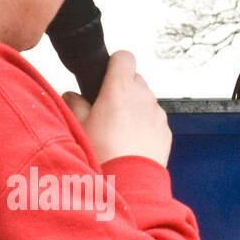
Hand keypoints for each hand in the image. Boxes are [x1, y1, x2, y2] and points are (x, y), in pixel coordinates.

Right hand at [62, 51, 171, 167]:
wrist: (129, 182)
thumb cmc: (104, 154)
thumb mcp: (79, 124)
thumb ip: (74, 102)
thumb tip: (73, 96)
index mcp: (121, 88)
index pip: (124, 57)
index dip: (115, 63)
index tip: (107, 74)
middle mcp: (144, 97)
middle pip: (135, 79)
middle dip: (123, 88)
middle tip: (107, 108)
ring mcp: (158, 114)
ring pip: (146, 100)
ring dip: (134, 107)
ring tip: (118, 130)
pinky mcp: (166, 131)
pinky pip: (154, 120)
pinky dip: (145, 125)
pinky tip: (131, 142)